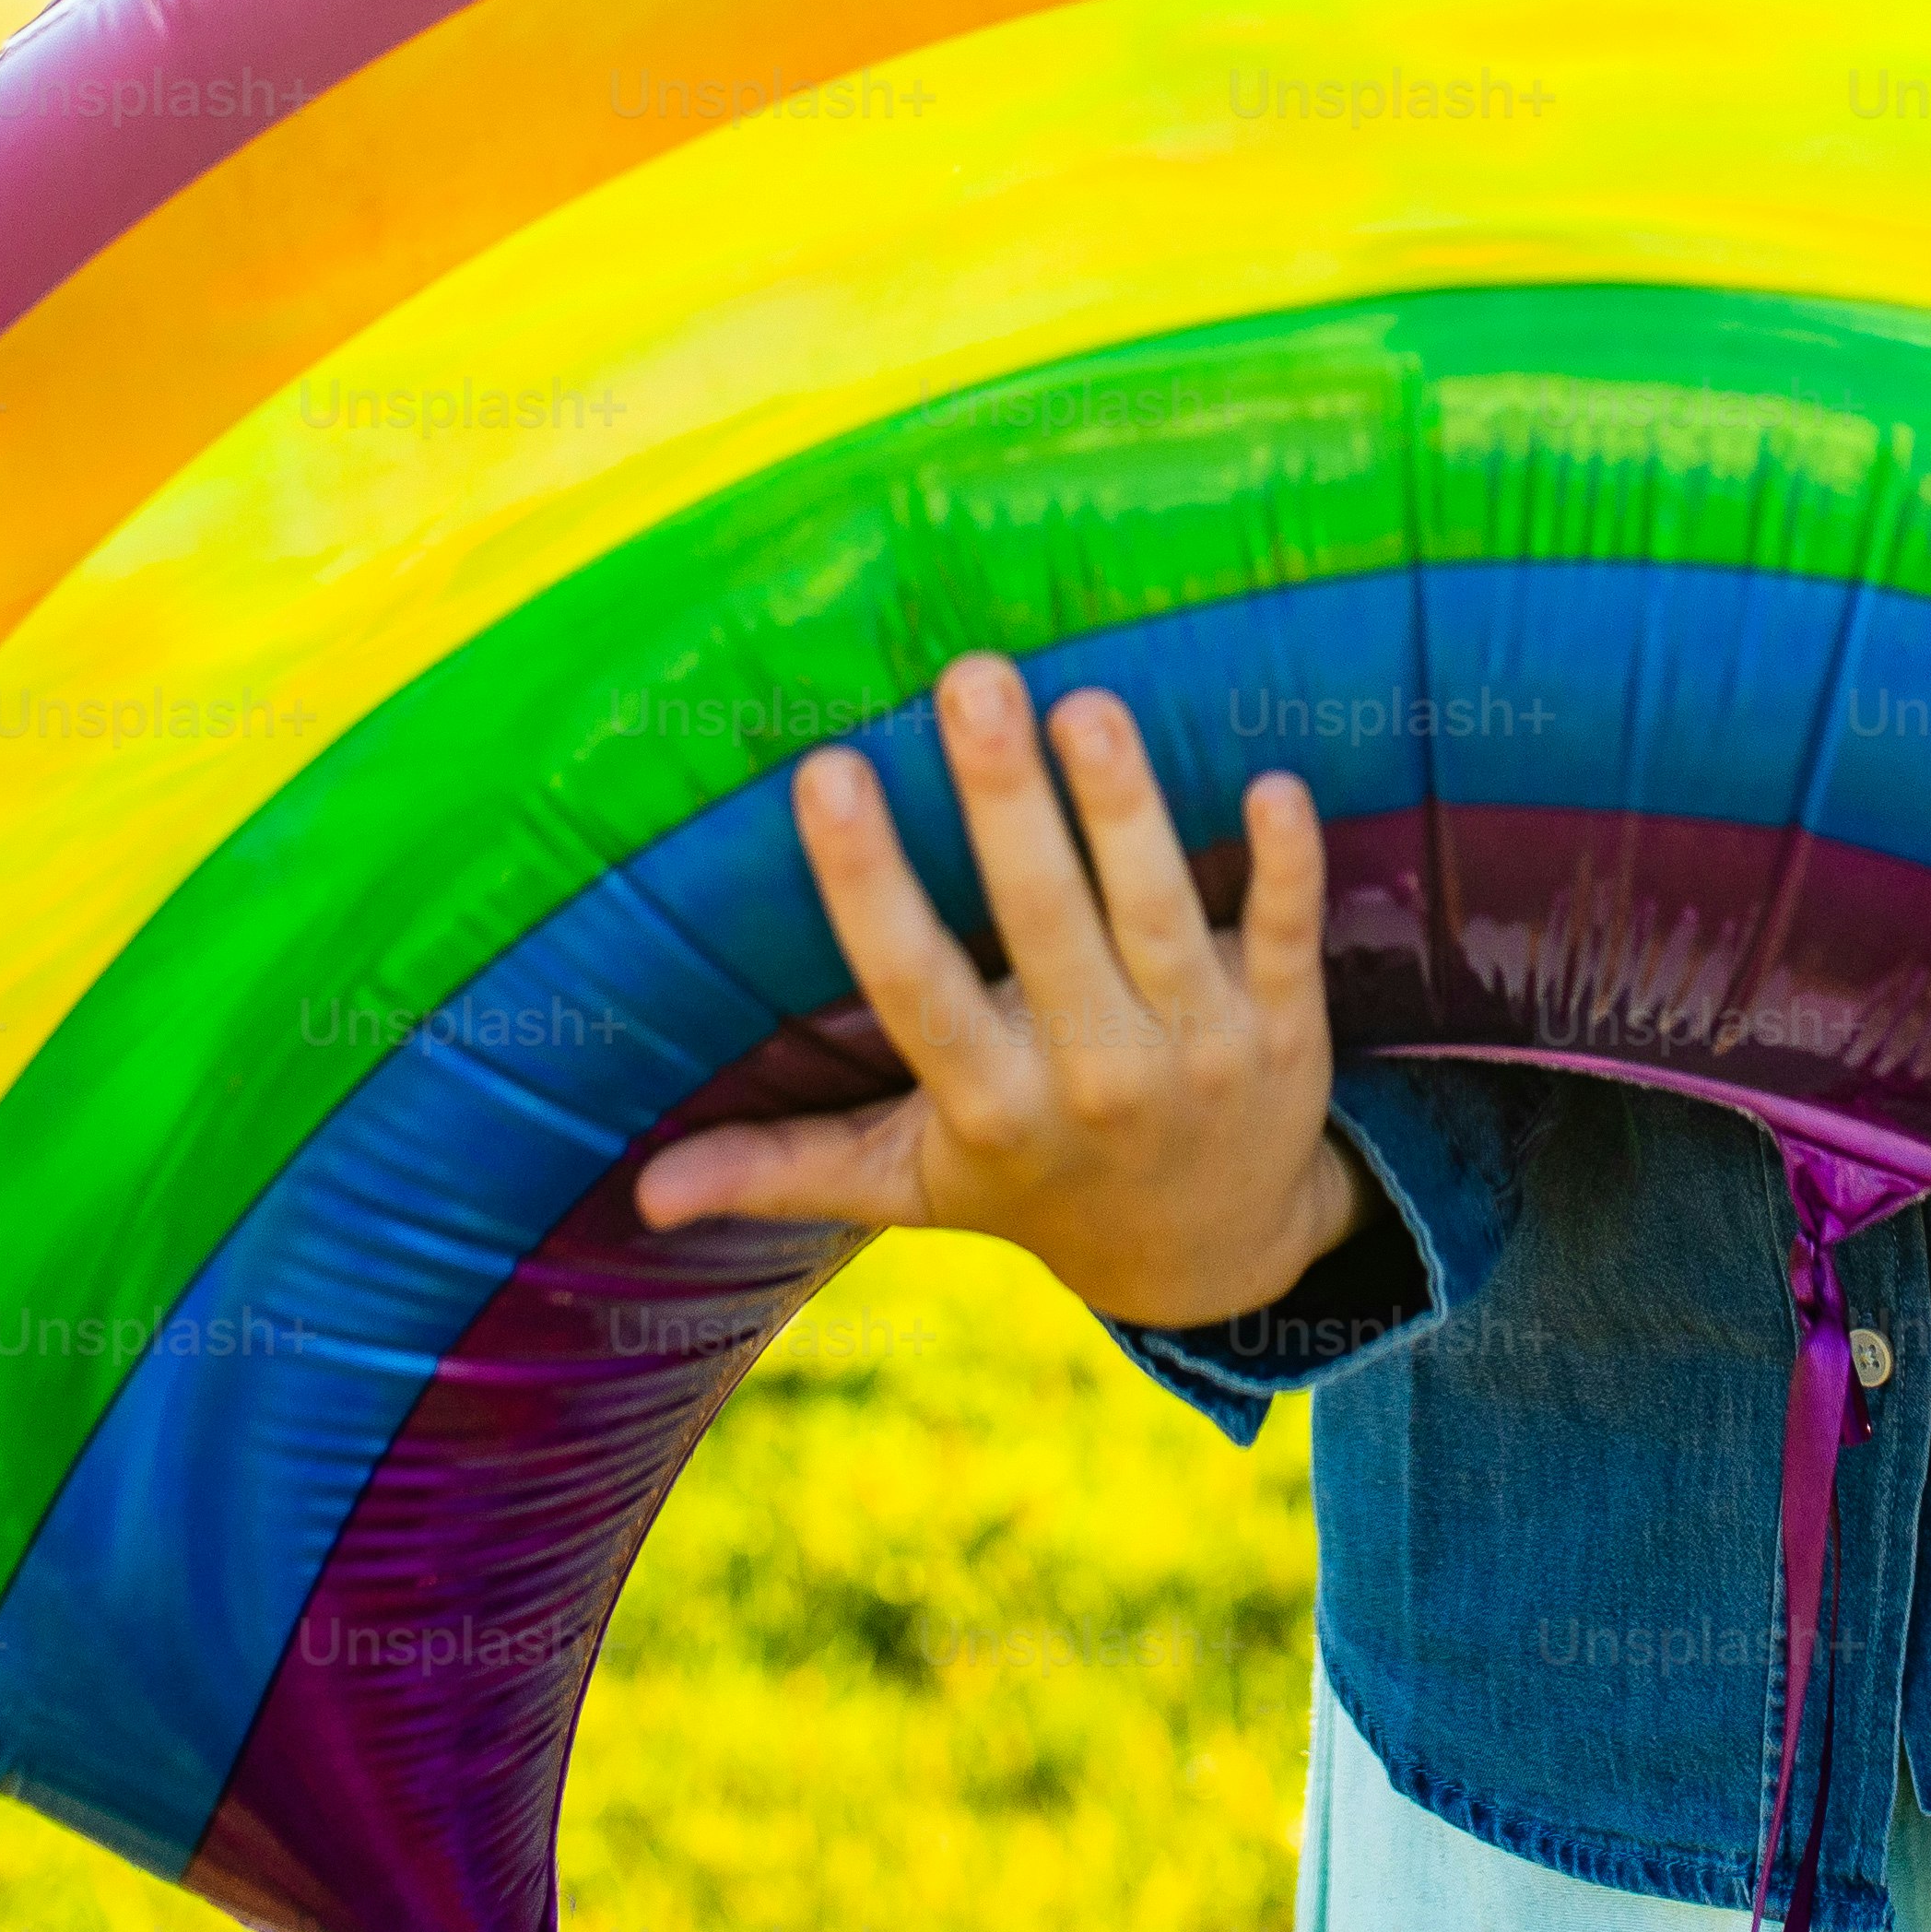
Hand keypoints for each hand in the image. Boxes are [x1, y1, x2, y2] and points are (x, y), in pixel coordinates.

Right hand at [624, 651, 1368, 1330]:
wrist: (1214, 1254)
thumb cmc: (1038, 1185)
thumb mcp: (912, 1185)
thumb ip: (787, 1169)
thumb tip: (643, 1192)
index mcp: (990, 1105)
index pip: (913, 986)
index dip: (869, 884)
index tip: (825, 773)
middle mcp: (1095, 1077)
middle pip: (1044, 928)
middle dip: (1006, 804)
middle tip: (971, 677)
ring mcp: (1200, 1050)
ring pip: (1160, 917)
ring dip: (1127, 813)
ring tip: (1087, 702)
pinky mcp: (1286, 1024)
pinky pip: (1288, 937)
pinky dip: (1286, 869)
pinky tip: (1275, 784)